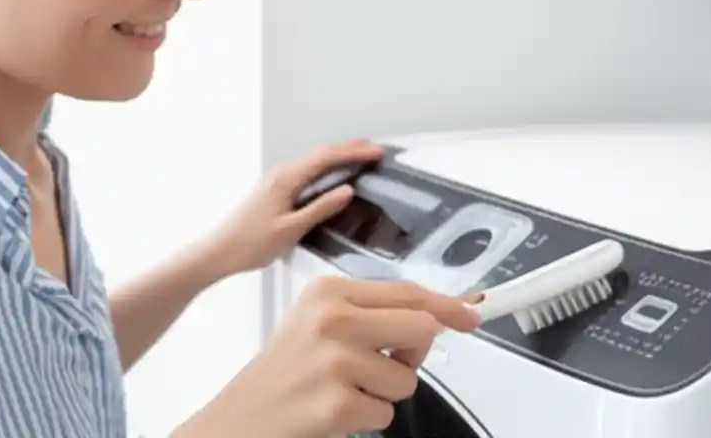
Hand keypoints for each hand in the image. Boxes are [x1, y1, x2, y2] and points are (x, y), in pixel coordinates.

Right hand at [180, 277, 480, 437]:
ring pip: (407, 379)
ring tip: (341, 389)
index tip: (472, 313)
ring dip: (383, 393)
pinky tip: (332, 411)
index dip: (447, 305)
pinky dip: (367, 419)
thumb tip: (438, 317)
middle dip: (412, 354)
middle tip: (379, 365)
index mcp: (328, 292)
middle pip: (421, 328)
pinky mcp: (338, 404)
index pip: (407, 291)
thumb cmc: (284, 373)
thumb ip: (371, 313)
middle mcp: (332, 319)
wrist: (238, 419)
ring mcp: (335, 361)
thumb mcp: (318, 323)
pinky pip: (387, 413)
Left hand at [206, 138, 383, 275]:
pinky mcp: (274, 190)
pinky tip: (333, 175)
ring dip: (338, 156)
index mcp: (286, 179)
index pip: (326, 157)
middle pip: (320, 154)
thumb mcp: (290, 229)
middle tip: (375, 148)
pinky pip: (306, 172)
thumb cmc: (250, 244)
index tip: (376, 152)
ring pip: (313, 161)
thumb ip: (320, 208)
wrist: (218, 252)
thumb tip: (347, 191)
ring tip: (360, 156)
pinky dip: (325, 168)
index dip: (353, 153)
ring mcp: (277, 181)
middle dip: (349, 149)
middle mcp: (281, 174)